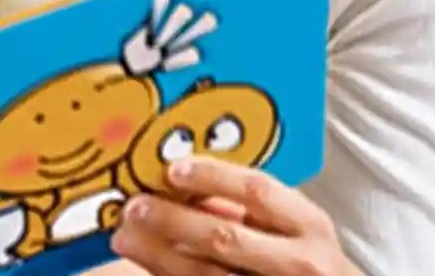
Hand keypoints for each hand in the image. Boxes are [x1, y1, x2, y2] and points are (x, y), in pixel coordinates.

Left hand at [110, 156, 360, 275]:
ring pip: (206, 274)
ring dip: (157, 254)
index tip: (172, 168)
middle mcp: (299, 263)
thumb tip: (180, 183)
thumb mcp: (292, 228)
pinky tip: (147, 263)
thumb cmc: (307, 262)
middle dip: (171, 219)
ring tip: (124, 237)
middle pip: (224, 236)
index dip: (211, 176)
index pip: (257, 191)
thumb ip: (245, 207)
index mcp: (309, 226)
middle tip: (134, 205)